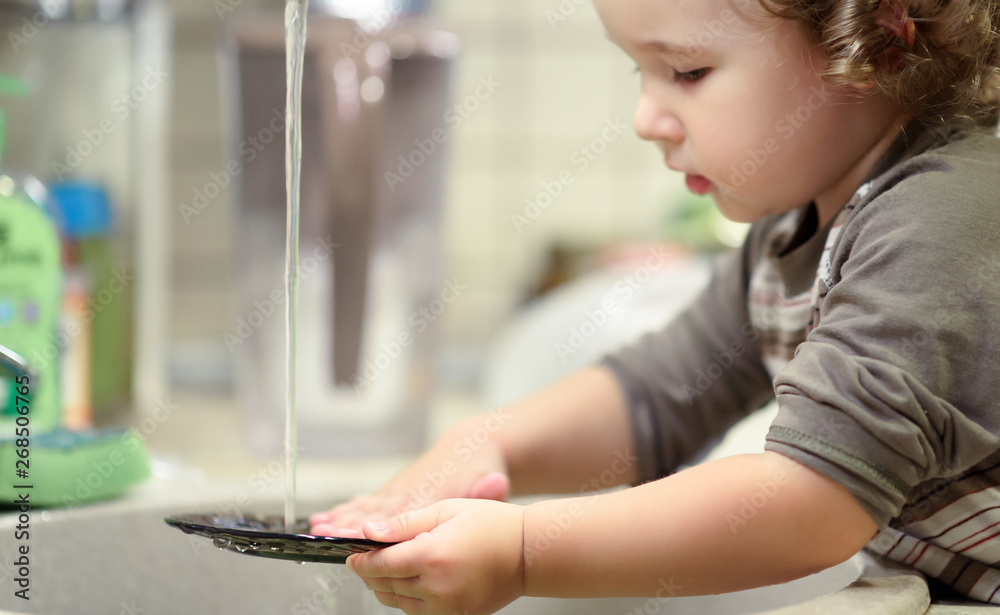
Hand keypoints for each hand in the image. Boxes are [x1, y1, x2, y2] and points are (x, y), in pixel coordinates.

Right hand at [311, 416, 510, 536]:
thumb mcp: (491, 479)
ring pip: (366, 507)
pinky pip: (366, 502)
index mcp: (433, 493)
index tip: (359, 534)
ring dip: (340, 517)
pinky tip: (322, 519)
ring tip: (315, 528)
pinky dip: (344, 510)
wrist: (472, 444)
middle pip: (377, 512)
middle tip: (324, 534)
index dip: (381, 525)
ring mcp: (400, 489)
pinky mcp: (394, 490)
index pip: (404, 514)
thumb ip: (490, 488)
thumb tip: (497, 483)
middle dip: (350, 524)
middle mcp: (411, 491)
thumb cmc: (482, 468)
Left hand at [348, 499, 524, 614]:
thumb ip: (403, 523)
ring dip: (387, 587)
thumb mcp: (445, 511)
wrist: (528, 552)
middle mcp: (437, 587)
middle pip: (385, 585)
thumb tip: (367, 530)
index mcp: (431, 556)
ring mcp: (447, 607)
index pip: (380, 565)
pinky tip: (412, 582)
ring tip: (390, 569)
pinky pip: (418, 613)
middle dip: (371, 573)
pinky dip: (408, 599)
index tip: (352, 556)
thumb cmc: (490, 524)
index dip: (361, 561)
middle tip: (368, 559)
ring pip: (398, 603)